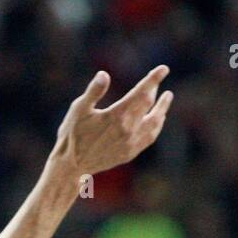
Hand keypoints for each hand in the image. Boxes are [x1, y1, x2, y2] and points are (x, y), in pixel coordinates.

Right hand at [50, 66, 172, 178]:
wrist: (71, 167)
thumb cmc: (72, 136)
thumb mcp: (78, 110)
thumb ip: (93, 91)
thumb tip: (104, 74)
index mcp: (117, 115)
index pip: (142, 93)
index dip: (153, 79)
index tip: (163, 69)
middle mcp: (128, 129)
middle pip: (149, 105)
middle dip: (154, 90)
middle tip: (157, 81)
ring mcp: (130, 143)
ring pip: (154, 123)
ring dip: (162, 109)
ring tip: (166, 98)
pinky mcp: (130, 153)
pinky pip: (149, 138)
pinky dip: (156, 126)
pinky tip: (156, 121)